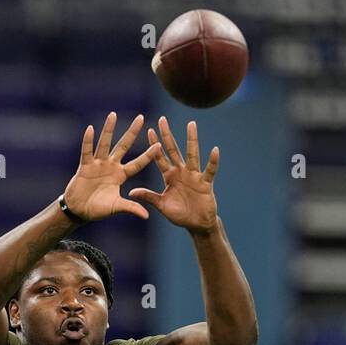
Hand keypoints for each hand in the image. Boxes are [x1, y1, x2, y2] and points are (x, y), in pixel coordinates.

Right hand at [62, 112, 160, 222]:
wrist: (79, 211)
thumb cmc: (98, 209)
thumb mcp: (116, 207)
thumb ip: (131, 207)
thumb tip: (147, 216)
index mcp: (121, 175)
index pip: (138, 163)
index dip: (148, 155)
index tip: (159, 144)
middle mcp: (111, 166)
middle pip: (123, 146)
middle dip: (132, 132)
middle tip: (141, 117)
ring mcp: (98, 164)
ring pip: (105, 144)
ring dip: (108, 129)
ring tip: (113, 114)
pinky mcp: (85, 166)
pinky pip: (87, 151)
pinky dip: (88, 141)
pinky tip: (90, 129)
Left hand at [128, 117, 219, 234]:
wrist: (196, 224)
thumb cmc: (179, 214)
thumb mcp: (161, 205)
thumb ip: (148, 196)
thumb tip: (131, 192)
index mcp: (169, 176)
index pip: (159, 158)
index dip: (154, 146)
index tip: (148, 130)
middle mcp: (181, 172)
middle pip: (173, 150)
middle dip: (167, 136)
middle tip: (162, 119)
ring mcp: (194, 176)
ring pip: (192, 155)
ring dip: (191, 140)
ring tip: (191, 124)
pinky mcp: (205, 183)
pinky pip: (209, 170)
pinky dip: (213, 161)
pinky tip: (214, 150)